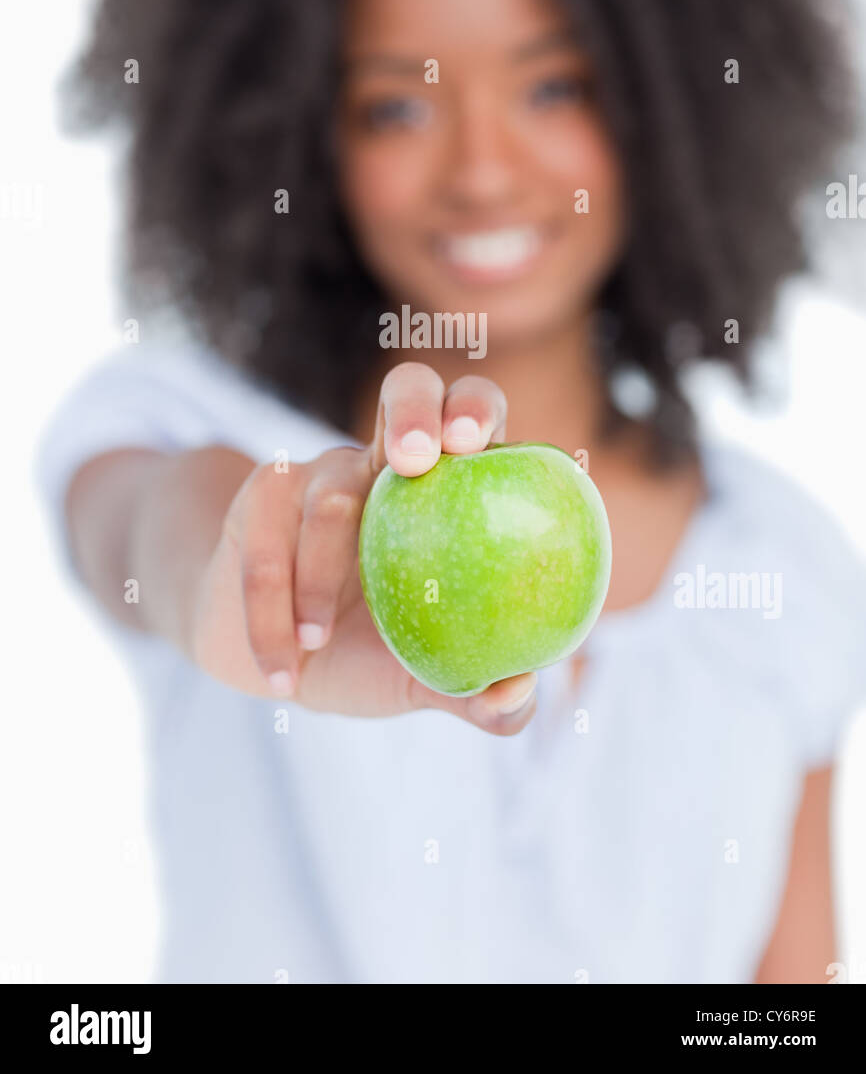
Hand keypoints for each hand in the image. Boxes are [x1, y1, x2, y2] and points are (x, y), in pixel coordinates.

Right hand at [190, 362, 537, 732]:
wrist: (269, 662)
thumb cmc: (364, 655)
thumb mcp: (421, 678)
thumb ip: (477, 693)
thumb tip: (516, 697)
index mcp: (445, 489)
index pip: (474, 419)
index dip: (477, 410)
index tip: (472, 442)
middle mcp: (386, 464)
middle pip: (408, 388)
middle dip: (415, 408)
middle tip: (414, 460)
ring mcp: (322, 472)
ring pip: (328, 498)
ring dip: (318, 576)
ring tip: (316, 643)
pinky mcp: (261, 497)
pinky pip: (266, 553)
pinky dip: (272, 617)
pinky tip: (283, 671)